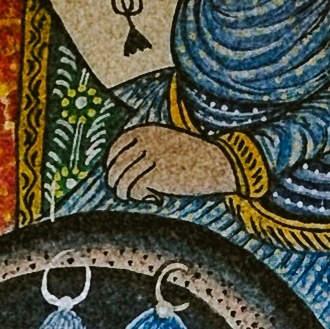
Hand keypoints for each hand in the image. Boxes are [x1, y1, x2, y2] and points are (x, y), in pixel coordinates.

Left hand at [105, 122, 227, 201]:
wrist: (218, 162)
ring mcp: (149, 156)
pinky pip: (136, 190)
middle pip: (115, 168)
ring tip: (141, 197)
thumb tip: (114, 173)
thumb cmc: (192, 156)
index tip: (114, 180)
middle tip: (126, 194)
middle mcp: (144, 141)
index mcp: (144, 131)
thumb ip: (142, 151)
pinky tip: (155, 198)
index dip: (110, 168)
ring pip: (123, 182)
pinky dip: (141, 198)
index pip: (114, 150)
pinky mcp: (156, 173)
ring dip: (128, 194)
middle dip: (117, 184)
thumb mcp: (164, 143)